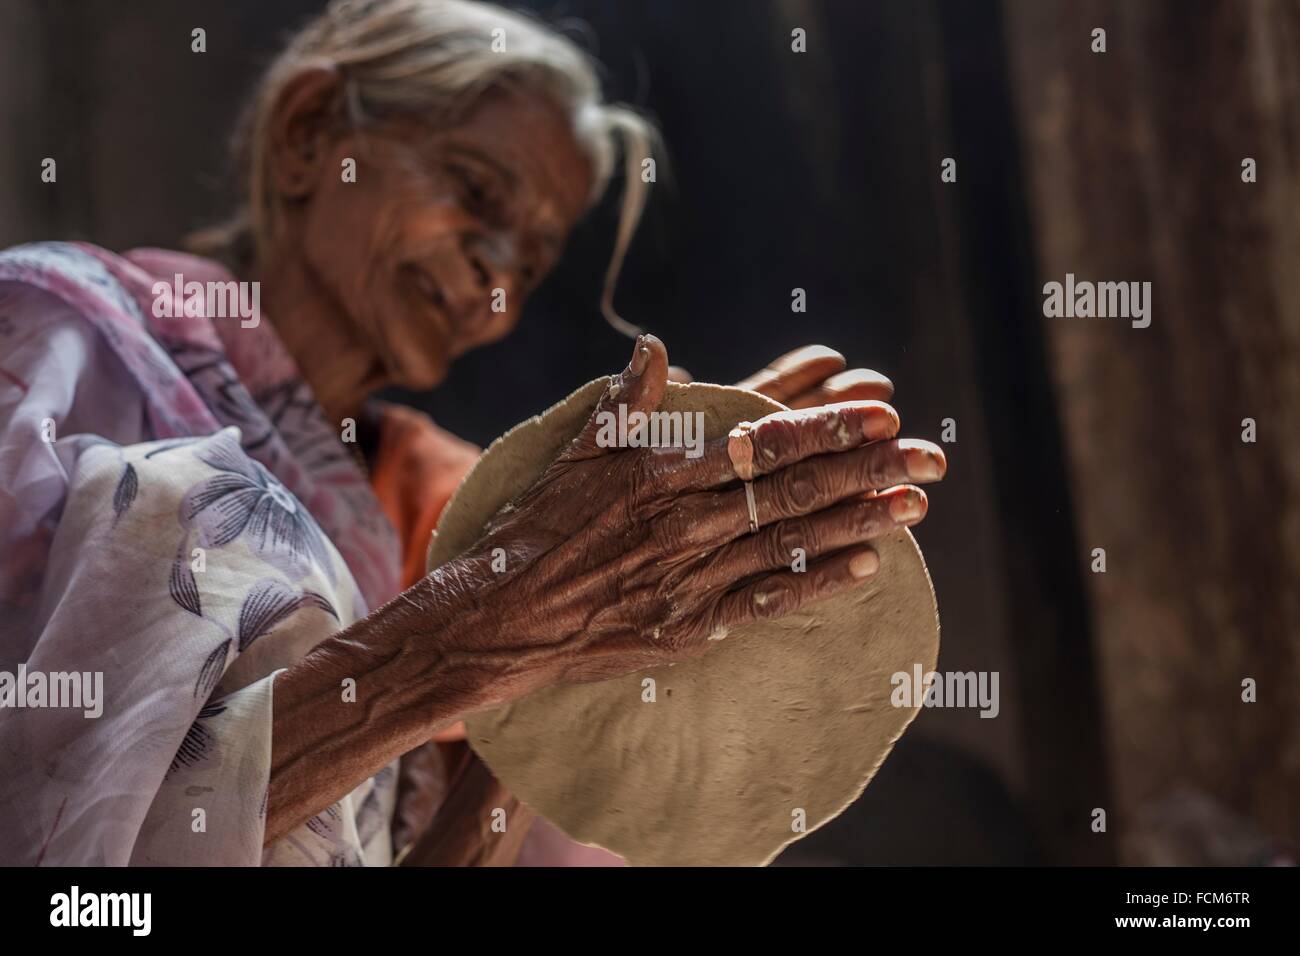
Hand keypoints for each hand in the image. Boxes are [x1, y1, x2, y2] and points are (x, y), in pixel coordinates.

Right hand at [267, 335, 944, 843]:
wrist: (501, 616)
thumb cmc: (534, 528)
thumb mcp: (573, 454)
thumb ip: (624, 403)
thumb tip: (656, 347)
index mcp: (659, 472)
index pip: (760, 441)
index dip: (826, 424)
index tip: (879, 408)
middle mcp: (683, 521)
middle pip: (792, 489)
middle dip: (865, 467)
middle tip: (925, 450)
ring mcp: (691, 575)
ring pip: (790, 541)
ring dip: (860, 521)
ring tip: (916, 504)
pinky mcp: (691, 624)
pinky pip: (766, 600)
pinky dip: (818, 581)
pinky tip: (867, 568)